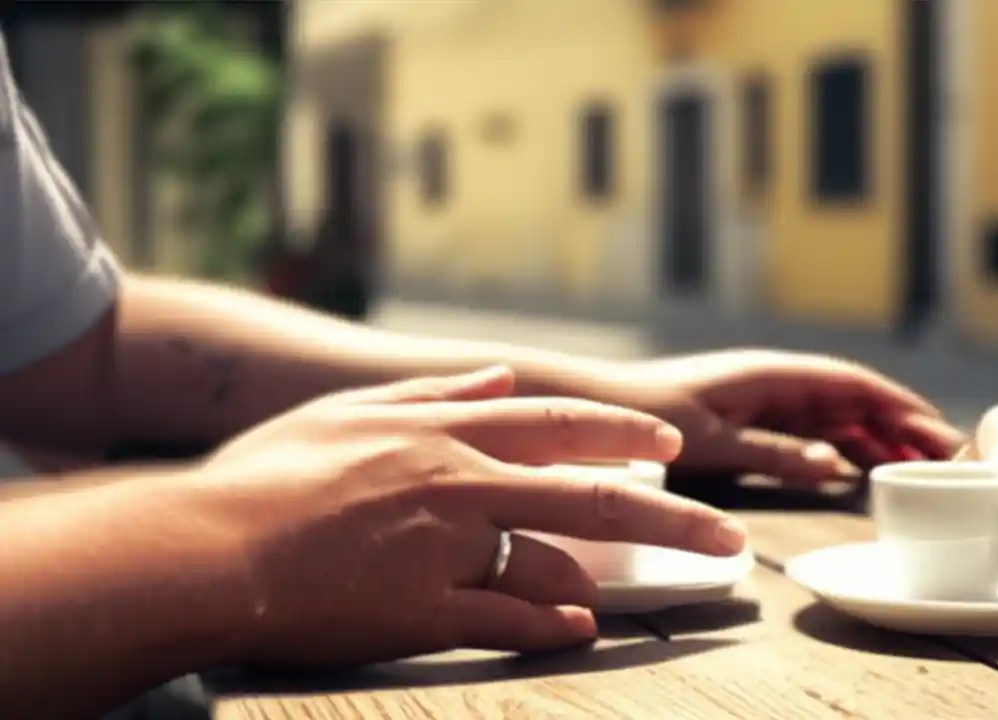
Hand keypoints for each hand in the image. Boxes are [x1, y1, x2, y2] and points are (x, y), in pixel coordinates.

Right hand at [200, 367, 745, 665]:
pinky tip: (579, 636)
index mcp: (443, 431)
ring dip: (600, 582)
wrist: (206, 545)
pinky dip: (552, 630)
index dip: (623, 434)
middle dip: (671, 516)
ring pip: (553, 566)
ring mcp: (445, 550)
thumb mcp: (348, 408)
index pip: (557, 424)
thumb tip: (497, 375)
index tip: (674, 445)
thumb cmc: (266, 474)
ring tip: (624, 594)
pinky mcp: (423, 611)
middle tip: (726, 535)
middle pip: (589, 498)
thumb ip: (432, 389)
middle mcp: (458, 483)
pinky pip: (508, 623)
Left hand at [591, 350, 963, 482]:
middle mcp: (775, 381)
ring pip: (836, 417)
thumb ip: (773, 451)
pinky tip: (862, 471)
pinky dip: (841, 449)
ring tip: (920, 467)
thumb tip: (834, 462)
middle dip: (900, 424)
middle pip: (854, 400)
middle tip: (946, 457)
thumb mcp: (712, 440)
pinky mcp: (751, 419)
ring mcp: (765, 399)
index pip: (852, 383)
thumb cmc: (647, 417)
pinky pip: (810, 432)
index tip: (939, 430)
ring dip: (876, 438)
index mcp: (771, 374)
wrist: (596, 409)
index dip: (899, 405)